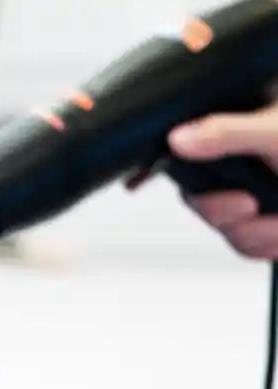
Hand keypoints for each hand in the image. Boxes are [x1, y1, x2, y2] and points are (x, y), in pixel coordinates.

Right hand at [168, 102, 277, 257]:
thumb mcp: (274, 133)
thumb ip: (227, 132)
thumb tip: (177, 137)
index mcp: (235, 135)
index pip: (181, 151)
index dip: (156, 170)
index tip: (136, 185)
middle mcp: (238, 167)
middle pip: (197, 198)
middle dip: (222, 210)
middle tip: (247, 203)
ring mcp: (249, 197)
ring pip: (222, 226)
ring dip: (254, 231)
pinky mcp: (263, 226)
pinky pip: (245, 245)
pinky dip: (267, 242)